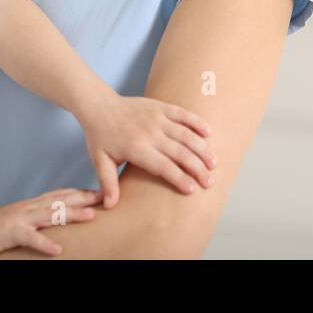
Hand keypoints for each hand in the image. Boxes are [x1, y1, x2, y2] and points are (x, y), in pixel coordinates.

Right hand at [0, 187, 102, 258]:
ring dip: (71, 214)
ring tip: (90, 216)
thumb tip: (65, 217)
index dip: (83, 192)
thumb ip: (42, 215)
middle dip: (84, 198)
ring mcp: (20, 218)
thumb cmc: (0, 227)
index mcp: (34, 204)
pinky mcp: (10, 232)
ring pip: (49, 214)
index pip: (62, 194)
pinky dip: (44, 242)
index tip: (103, 192)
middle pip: (61, 200)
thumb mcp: (24, 218)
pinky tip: (57, 248)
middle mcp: (30, 207)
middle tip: (106, 197)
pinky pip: (29, 237)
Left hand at [79, 95, 216, 207]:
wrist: (99, 106)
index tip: (192, 190)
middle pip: (179, 152)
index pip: (163, 166)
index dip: (179, 178)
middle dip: (197, 168)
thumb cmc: (101, 137)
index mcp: (136, 148)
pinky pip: (182, 113)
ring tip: (214, 163)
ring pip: (185, 134)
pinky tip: (209, 132)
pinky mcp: (160, 106)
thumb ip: (107, 183)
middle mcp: (149, 133)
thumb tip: (109, 206)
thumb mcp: (100, 161)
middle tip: (210, 182)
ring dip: (202, 148)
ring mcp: (156, 118)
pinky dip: (197, 122)